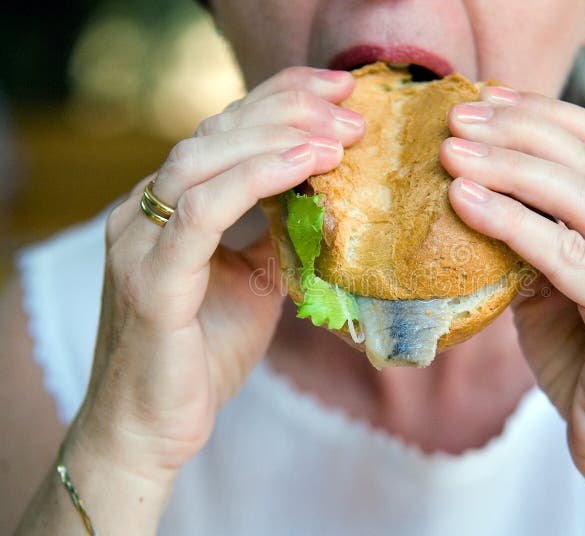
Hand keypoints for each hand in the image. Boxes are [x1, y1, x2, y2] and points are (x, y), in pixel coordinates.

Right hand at [72, 67, 364, 483]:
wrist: (154, 426)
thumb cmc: (203, 353)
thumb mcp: (253, 281)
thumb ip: (274, 235)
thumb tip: (325, 199)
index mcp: (165, 206)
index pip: (220, 131)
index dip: (278, 100)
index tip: (339, 92)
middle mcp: (141, 210)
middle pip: (213, 133)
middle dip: (287, 111)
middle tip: (352, 112)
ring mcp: (139, 241)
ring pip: (202, 159)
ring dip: (278, 138)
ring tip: (340, 137)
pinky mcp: (151, 280)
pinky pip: (201, 211)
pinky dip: (256, 178)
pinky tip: (307, 164)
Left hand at [441, 87, 584, 532]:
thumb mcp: (561, 290)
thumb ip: (537, 241)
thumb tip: (474, 191)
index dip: (543, 112)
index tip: (485, 100)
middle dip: (515, 133)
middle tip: (457, 120)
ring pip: (582, 200)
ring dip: (508, 168)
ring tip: (452, 153)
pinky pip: (568, 256)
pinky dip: (512, 224)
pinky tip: (467, 202)